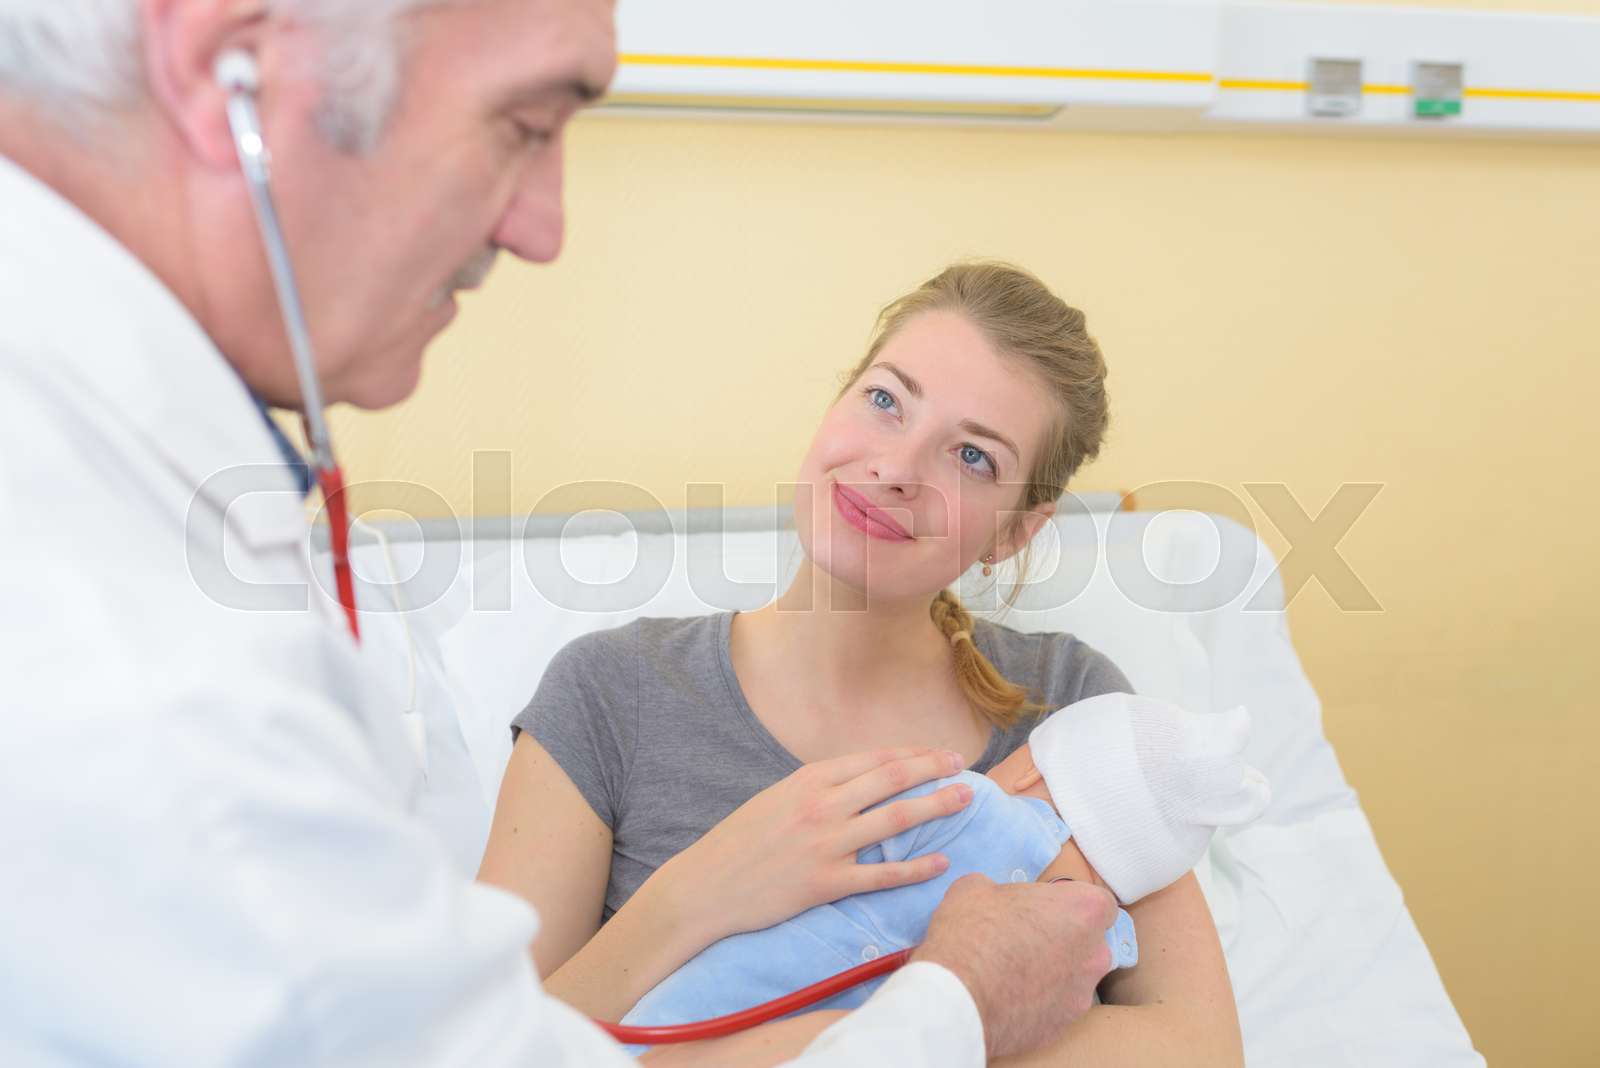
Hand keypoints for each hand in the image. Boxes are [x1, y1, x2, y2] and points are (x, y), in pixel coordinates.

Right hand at [655, 748, 972, 940]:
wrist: (706, 886)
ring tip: (965, 801)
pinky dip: (917, 868)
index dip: (913, 754)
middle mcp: (821, 806)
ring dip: (936, 807)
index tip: (939, 753)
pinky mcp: (826, 884)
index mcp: (808, 780)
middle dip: (934, 769)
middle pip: (892, 780)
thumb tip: (859, 781)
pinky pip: (883, 875)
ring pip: (895, 820)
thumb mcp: (776, 798)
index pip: (874, 759)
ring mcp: (826, 845)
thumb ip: (817, 788)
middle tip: (963, 766)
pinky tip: (941, 862)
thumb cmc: (740, 841)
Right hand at [912, 874, 1117, 1059]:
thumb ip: (1002, 891)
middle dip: (1065, 940)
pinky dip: (1039, 1002)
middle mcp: (1095, 954)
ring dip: (1053, 973)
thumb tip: (996, 900)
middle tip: (1027, 939)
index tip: (1047, 909)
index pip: (1099, 902)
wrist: (958, 997)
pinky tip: (1009, 998)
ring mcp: (1082, 994)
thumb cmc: (972, 932)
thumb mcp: (977, 887)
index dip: (1072, 904)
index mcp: (1083, 910)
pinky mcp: (1064, 1026)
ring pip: (1075, 978)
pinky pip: (1056, 1006)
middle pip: (1090, 943)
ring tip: (1014, 974)